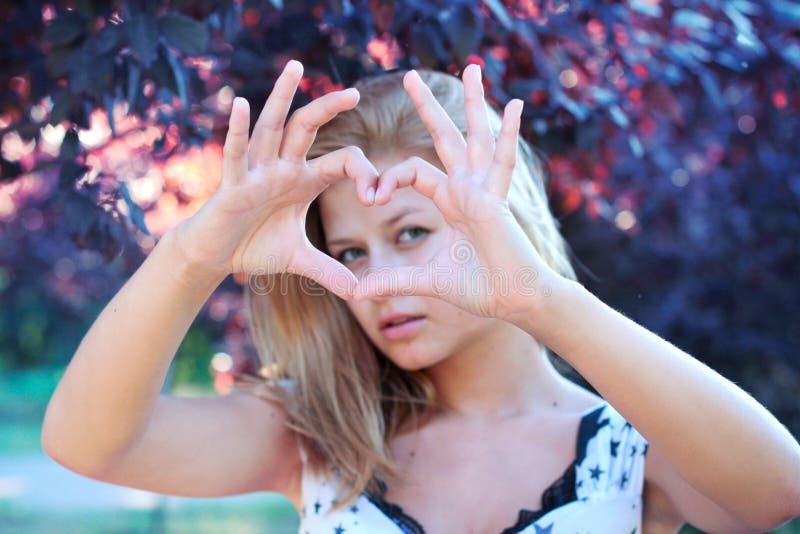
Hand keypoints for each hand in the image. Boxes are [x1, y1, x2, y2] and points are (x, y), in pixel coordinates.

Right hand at [171, 59, 378, 298]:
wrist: (214, 256)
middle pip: (307, 129)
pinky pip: (235, 152)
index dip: (364, 175)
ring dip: (283, 97)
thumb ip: (330, 272)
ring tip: (295, 66)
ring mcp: (256, 171)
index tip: (376, 198)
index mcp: (303, 180)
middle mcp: (282, 167)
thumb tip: (360, 293)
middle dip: (328, 108)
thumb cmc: (254, 247)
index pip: (341, 162)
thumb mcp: (299, 259)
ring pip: (271, 127)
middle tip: (354, 92)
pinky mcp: (232, 183)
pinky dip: (237, 129)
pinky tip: (240, 102)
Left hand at [353, 64, 564, 319]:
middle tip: (410, 74)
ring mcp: (485, 190)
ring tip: (471, 68)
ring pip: (475, 137)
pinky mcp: (497, 200)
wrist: (513, 301)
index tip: (372, 197)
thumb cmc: (478, 289)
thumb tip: (354, 292)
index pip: (413, 171)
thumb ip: (391, 280)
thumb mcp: (425, 281)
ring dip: (472, 102)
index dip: (390, 177)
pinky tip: (513, 105)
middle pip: (444, 137)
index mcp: (452, 201)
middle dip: (427, 106)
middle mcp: (468, 188)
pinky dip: (507, 134)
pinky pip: (503, 161)